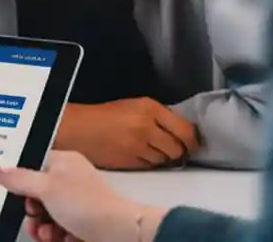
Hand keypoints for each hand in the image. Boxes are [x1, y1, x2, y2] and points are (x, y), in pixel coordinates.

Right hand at [0, 151, 167, 241]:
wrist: (122, 234)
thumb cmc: (85, 204)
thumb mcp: (47, 188)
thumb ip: (20, 179)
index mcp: (63, 163)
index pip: (34, 165)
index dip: (21, 181)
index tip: (15, 195)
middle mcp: (71, 181)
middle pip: (38, 195)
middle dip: (33, 213)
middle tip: (33, 220)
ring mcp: (78, 204)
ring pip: (48, 216)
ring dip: (44, 228)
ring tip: (49, 235)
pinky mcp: (84, 224)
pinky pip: (62, 230)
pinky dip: (59, 237)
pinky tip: (62, 240)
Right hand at [54, 99, 198, 169]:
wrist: (79, 129)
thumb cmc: (106, 115)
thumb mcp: (135, 106)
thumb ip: (159, 117)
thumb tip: (183, 133)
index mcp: (150, 108)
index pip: (185, 129)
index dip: (193, 140)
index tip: (193, 144)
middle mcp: (148, 126)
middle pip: (178, 147)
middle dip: (178, 150)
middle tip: (173, 149)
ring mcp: (140, 146)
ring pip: (166, 159)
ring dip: (163, 158)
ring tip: (150, 150)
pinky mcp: (131, 162)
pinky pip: (151, 166)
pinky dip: (150, 163)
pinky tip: (140, 155)